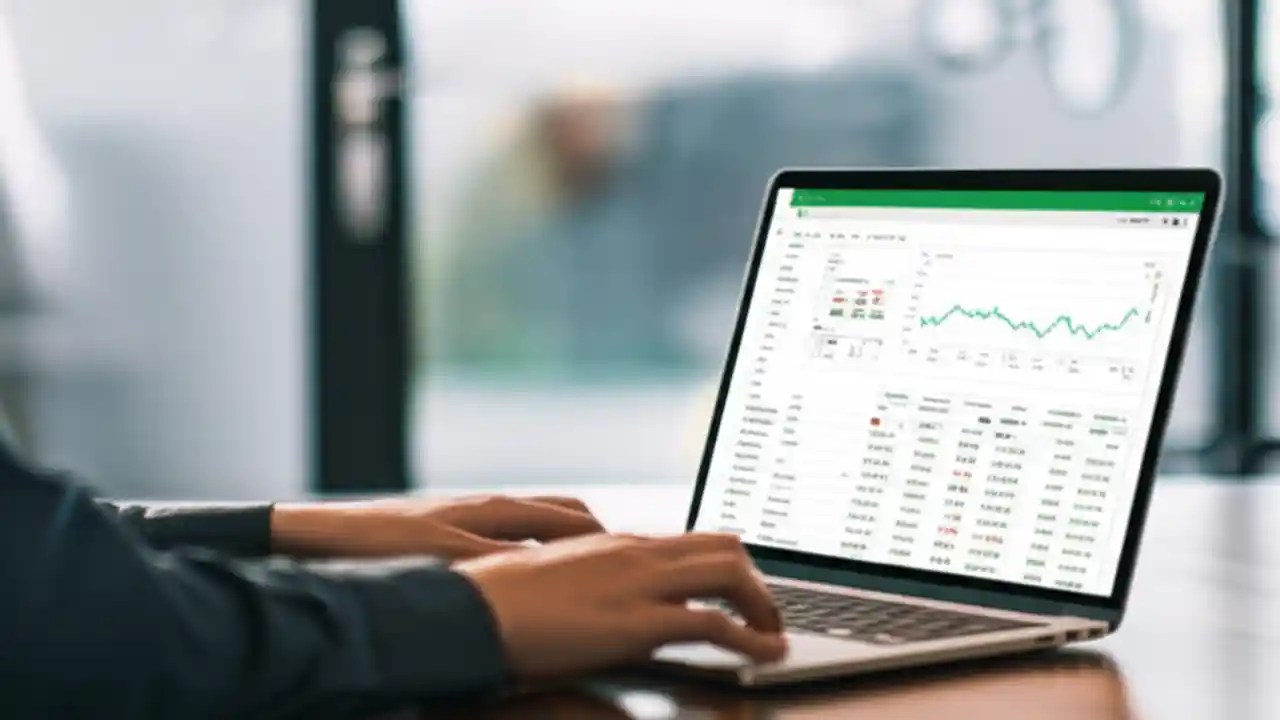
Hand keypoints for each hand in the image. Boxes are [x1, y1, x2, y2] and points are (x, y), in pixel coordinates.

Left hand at [270, 495, 603, 558]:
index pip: (571, 518)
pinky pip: (506, 534)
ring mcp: (466, 515)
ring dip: (561, 541)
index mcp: (494, 509)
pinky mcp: (445, 528)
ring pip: (533, 522)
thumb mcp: (450, 560)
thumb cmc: (379, 543)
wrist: (319, 534)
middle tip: (618, 560)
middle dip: (594, 534)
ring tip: (579, 568)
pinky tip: (519, 574)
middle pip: (561, 512)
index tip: (635, 555)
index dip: (607, 537)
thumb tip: (556, 568)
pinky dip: (530, 548)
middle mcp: (486, 506)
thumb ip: (505, 563)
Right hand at [456, 532, 786, 679]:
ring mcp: (639, 584)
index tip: (743, 585)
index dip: (728, 561)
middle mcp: (636, 554)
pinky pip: (715, 625)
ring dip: (762, 604)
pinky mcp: (638, 622)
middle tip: (766, 610)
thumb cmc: (498, 602)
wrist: (470, 612)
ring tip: (773, 633)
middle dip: (756, 578)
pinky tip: (764, 653)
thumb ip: (588, 584)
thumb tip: (603, 601)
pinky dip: (751, 639)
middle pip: (722, 546)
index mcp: (615, 544)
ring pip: (729, 573)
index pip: (690, 539)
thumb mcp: (552, 582)